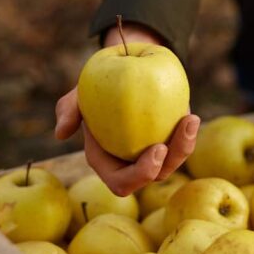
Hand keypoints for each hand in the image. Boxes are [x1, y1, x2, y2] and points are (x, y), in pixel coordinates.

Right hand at [55, 22, 199, 195]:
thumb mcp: (78, 94)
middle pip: (153, 178)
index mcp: (108, 163)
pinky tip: (191, 116)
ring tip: (190, 121)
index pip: (122, 182)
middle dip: (165, 166)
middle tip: (168, 144)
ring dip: (184, 147)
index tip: (154, 149)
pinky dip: (189, 134)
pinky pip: (183, 145)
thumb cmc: (96, 85)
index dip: (139, 175)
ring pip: (173, 163)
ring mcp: (152, 153)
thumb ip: (68, 109)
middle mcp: (131, 163)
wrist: (122, 70)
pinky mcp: (170, 139)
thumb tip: (61, 133)